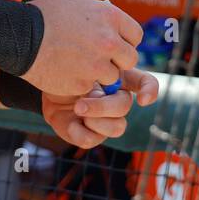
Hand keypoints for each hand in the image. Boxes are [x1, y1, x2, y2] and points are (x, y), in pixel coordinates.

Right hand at [22, 0, 141, 98]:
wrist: (20, 37)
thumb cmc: (45, 16)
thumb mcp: (77, 3)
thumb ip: (101, 14)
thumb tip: (113, 20)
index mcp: (110, 18)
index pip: (135, 36)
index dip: (124, 42)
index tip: (114, 45)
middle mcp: (109, 41)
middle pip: (130, 59)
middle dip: (117, 61)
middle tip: (99, 59)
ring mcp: (97, 65)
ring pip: (112, 77)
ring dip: (99, 74)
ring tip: (77, 64)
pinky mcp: (84, 84)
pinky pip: (91, 87)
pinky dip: (81, 83)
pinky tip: (66, 72)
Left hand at [42, 68, 158, 148]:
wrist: (47, 83)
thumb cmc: (69, 66)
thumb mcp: (81, 59)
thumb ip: (95, 62)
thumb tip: (104, 76)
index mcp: (121, 79)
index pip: (146, 83)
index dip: (150, 92)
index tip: (143, 100)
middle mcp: (117, 101)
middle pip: (125, 106)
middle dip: (103, 106)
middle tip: (80, 104)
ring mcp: (106, 120)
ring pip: (117, 128)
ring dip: (95, 119)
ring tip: (77, 109)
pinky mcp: (90, 135)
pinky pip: (92, 140)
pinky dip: (80, 132)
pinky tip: (71, 123)